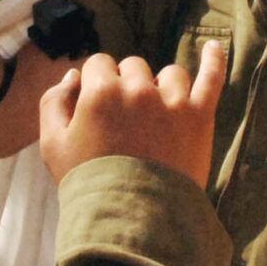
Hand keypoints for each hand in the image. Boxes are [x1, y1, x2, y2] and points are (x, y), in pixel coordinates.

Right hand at [38, 43, 225, 188]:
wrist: (132, 218)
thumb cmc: (88, 182)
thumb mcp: (52, 144)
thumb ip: (54, 102)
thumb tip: (74, 76)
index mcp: (101, 91)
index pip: (99, 64)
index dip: (97, 84)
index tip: (99, 106)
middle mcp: (138, 89)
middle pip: (133, 68)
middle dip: (127, 86)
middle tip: (126, 121)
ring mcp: (172, 101)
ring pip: (169, 74)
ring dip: (162, 86)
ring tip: (157, 114)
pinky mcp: (199, 117)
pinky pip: (211, 78)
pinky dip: (214, 60)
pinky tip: (213, 47)